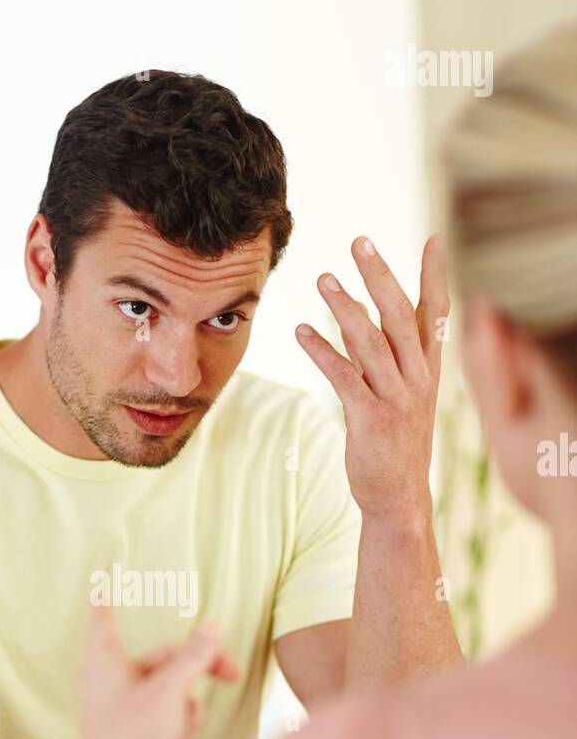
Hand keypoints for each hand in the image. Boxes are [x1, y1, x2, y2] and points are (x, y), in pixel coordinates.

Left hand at [81, 607, 239, 738]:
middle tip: (234, 674)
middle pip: (163, 658)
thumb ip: (194, 657)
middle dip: (198, 669)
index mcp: (105, 661)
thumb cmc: (134, 736)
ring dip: (189, 707)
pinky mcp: (136, 733)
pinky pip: (168, 716)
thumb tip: (211, 626)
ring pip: (172, 690)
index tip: (98, 579)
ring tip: (182, 730)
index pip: (104, 619)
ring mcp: (124, 709)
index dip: (105, 599)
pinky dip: (180, 726)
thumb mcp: (170, 690)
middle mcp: (110, 681)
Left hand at [295, 235, 449, 526]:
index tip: (432, 239)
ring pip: (371, 342)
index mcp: (430, 371)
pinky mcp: (370, 419)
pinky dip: (321, 351)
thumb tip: (365, 317)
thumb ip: (389, 357)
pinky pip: (344, 377)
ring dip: (344, 307)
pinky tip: (300, 331)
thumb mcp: (404, 396)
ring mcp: (396, 400)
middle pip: (401, 316)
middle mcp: (418, 380)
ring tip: (322, 278)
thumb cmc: (396, 444)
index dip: (435, 276)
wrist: (399, 498)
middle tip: (359, 241)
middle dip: (380, 276)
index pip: (437, 314)